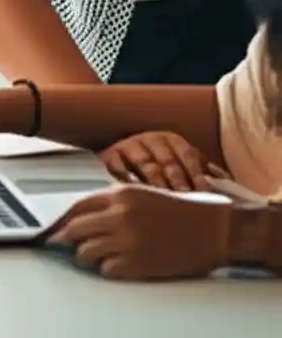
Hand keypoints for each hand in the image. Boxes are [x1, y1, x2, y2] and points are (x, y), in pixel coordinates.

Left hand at [47, 186, 231, 280]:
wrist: (216, 229)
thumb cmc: (181, 211)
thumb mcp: (143, 196)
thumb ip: (113, 205)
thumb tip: (80, 219)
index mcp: (119, 195)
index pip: (75, 208)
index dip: (61, 221)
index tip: (53, 231)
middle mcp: (119, 216)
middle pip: (73, 231)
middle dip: (70, 240)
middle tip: (73, 246)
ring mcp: (127, 241)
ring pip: (85, 253)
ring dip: (89, 257)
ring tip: (103, 256)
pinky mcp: (138, 263)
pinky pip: (106, 270)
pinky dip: (109, 270)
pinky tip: (122, 265)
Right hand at [99, 131, 227, 192]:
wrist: (118, 153)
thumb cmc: (157, 163)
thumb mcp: (180, 162)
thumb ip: (200, 170)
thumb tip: (226, 181)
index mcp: (172, 140)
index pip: (188, 155)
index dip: (197, 173)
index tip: (206, 192)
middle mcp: (151, 139)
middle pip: (168, 160)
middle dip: (178, 180)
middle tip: (186, 198)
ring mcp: (130, 145)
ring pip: (145, 163)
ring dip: (155, 181)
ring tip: (163, 198)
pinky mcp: (110, 154)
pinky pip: (118, 165)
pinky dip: (125, 176)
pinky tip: (133, 190)